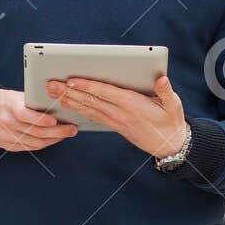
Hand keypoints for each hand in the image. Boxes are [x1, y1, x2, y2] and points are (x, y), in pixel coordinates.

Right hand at [0, 88, 77, 151]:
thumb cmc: (1, 102)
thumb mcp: (13, 95)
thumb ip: (30, 101)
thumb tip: (55, 103)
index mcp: (8, 106)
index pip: (25, 115)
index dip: (40, 119)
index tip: (55, 120)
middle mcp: (7, 123)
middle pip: (35, 132)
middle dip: (57, 132)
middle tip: (72, 129)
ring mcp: (8, 137)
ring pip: (35, 142)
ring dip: (54, 139)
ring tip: (67, 133)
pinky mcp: (9, 146)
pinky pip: (30, 147)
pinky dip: (44, 143)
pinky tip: (54, 138)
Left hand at [46, 74, 187, 157]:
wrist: (169, 144)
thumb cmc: (170, 121)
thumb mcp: (173, 105)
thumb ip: (165, 91)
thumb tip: (161, 79)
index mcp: (132, 104)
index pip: (105, 93)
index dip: (87, 86)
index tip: (72, 80)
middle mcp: (120, 113)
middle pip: (90, 100)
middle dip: (69, 92)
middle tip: (51, 85)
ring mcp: (115, 120)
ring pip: (88, 109)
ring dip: (69, 100)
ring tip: (52, 92)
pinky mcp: (114, 125)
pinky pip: (92, 116)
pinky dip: (78, 109)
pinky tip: (67, 104)